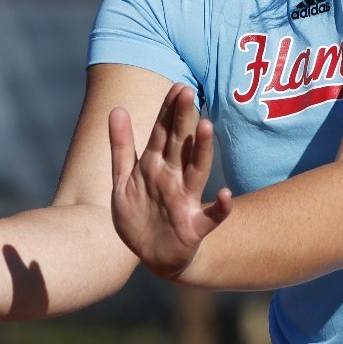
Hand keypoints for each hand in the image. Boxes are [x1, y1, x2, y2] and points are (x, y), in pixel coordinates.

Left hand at [108, 82, 231, 280]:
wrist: (152, 256)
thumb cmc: (140, 214)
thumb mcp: (124, 178)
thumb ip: (121, 145)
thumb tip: (117, 107)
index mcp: (156, 166)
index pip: (163, 133)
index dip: (168, 111)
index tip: (177, 86)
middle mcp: (174, 179)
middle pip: (180, 145)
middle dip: (183, 119)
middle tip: (187, 92)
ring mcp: (187, 201)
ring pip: (197, 171)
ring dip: (202, 150)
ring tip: (206, 127)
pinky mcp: (195, 227)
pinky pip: (212, 217)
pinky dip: (221, 207)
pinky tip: (225, 195)